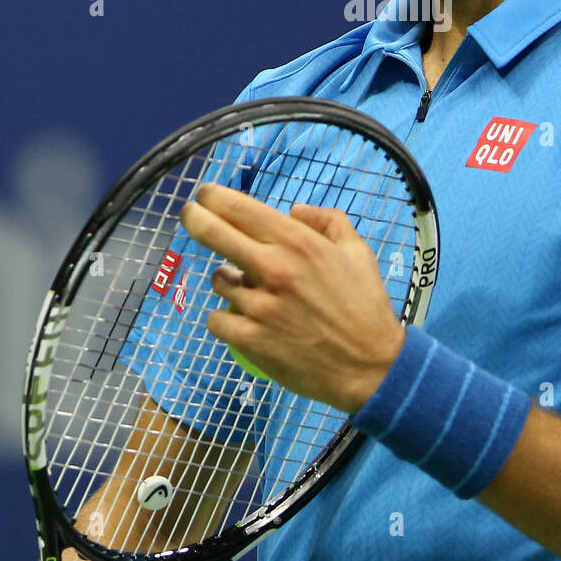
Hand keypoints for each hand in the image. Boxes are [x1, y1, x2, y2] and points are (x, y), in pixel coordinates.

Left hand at [179, 184, 405, 413]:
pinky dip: (226, 319)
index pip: (240, 209)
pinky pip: (217, 320)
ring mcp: (258, 306)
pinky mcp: (249, 340)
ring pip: (216, 279)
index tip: (206, 194)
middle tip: (190, 215)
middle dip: (193, 217)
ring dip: (226, 279)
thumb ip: (327, 221)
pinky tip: (244, 321)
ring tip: (244, 286)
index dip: (214, 196)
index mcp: (298, 243)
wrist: (370, 366)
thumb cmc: (366, 305)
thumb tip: (293, 210)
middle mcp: (273, 268)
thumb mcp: (358, 251)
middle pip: (211, 232)